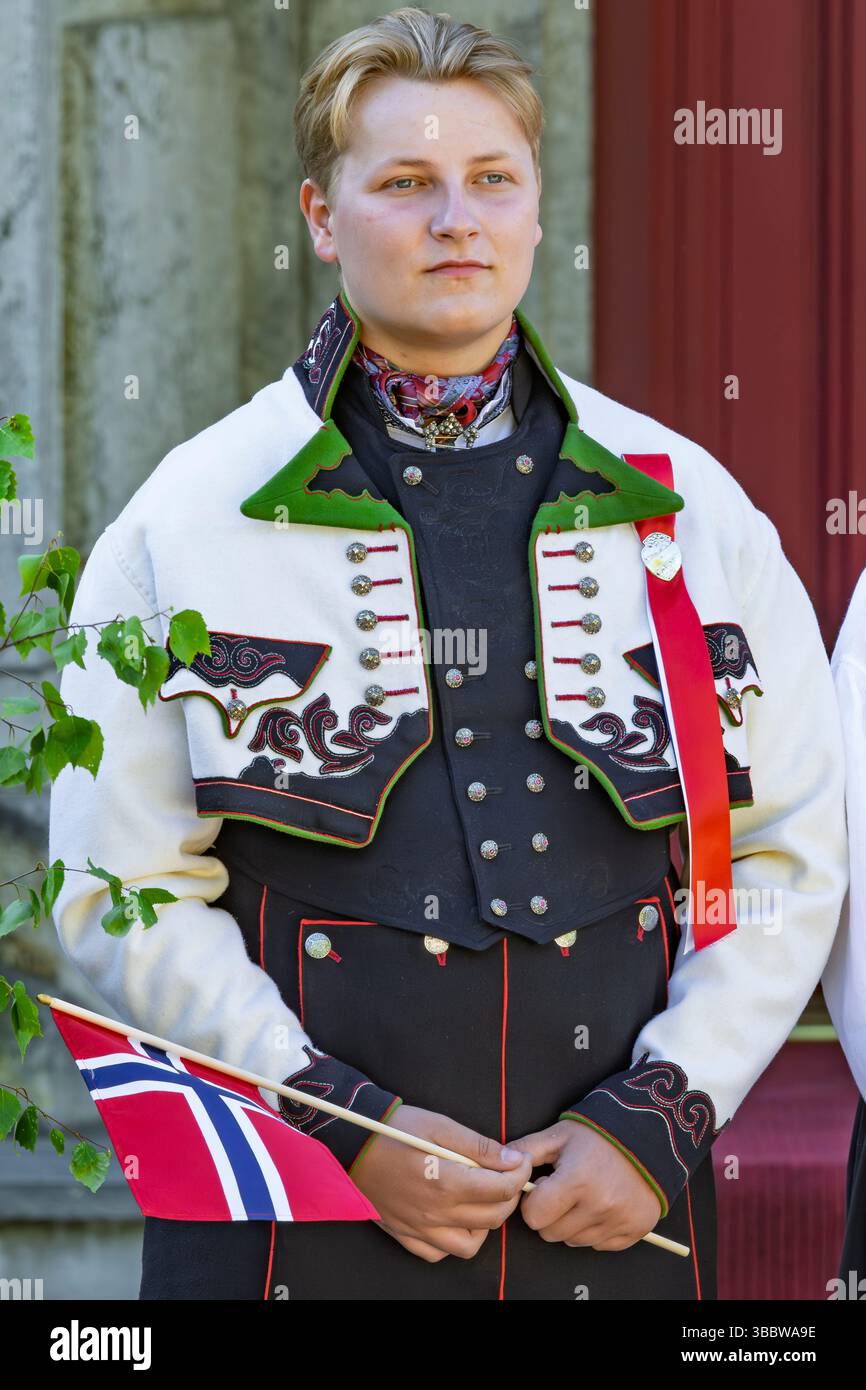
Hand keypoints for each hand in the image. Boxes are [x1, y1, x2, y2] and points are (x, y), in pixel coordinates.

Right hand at [349, 1104, 532, 1262]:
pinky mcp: (405, 1235)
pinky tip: (453, 1217)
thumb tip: (512, 1159)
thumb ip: (478, 1145)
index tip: (521, 1161)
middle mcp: (436, 1213)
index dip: (519, 1174)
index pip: (501, 1190)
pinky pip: (440, 1253)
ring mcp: (420, 1229)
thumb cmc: (394, 1129)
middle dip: (509, 1196)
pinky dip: (454, 1240)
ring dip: (484, 1224)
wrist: (350, 1143)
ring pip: (471, 1244)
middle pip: (493, 1217)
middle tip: (505, 1176)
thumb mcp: (439, 1125)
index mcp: (447, 1183)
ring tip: (479, 1199)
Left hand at [508, 1119, 662, 1249]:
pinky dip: (597, 1229)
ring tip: (584, 1194)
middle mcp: (600, 1205)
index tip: (544, 1186)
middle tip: (564, 1190)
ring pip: (575, 1241)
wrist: (648, 1134)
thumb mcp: (559, 1135)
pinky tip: (602, 1204)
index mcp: (576, 1180)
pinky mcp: (636, 1228)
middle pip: (552, 1233)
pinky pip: (601, 1244)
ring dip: (573, 1223)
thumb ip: (526, 1149)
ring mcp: (619, 1220)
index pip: (534, 1217)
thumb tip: (502, 1163)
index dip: (533, 1201)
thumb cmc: (599, 1133)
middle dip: (551, 1214)